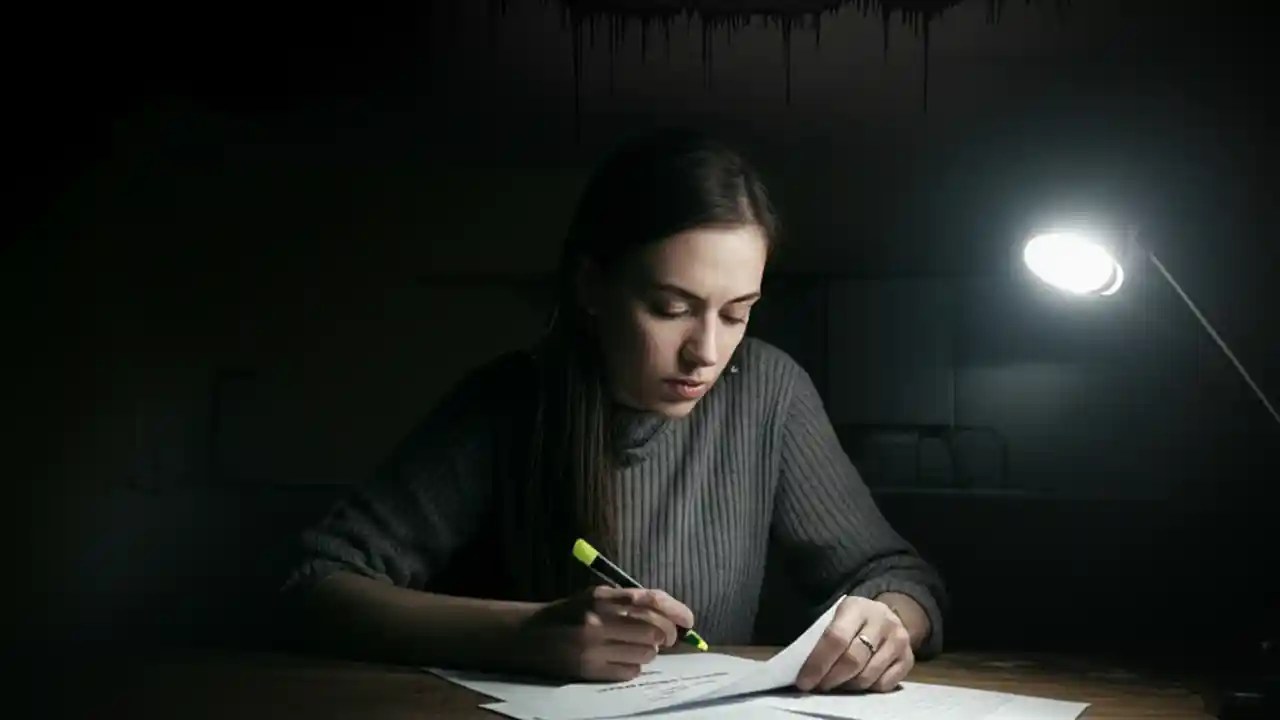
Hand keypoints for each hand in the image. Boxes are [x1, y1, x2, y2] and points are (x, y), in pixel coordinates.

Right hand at [507, 586, 695, 681]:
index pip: (650, 601)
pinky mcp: (590, 670)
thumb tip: (667, 612)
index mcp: (602, 597)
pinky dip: (635, 667)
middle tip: (666, 638)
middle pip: (653, 630)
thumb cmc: (568, 613)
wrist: (530, 636)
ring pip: (645, 654)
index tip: (688, 620)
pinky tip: (626, 660)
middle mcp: (599, 620)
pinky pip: (630, 672)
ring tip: (641, 648)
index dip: (676, 611)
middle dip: (667, 635)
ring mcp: (594, 647)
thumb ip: (626, 600)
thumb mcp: (594, 596)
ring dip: (651, 653)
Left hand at [795, 595, 913, 692]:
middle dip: (831, 678)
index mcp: (857, 607)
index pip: (835, 638)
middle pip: (853, 660)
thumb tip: (803, 668)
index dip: (818, 663)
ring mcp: (899, 640)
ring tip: (835, 684)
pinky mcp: (909, 658)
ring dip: (847, 686)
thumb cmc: (851, 619)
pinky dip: (866, 688)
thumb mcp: (836, 616)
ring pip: (868, 676)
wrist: (886, 615)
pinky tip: (856, 681)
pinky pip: (884, 684)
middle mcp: (882, 621)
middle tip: (818, 686)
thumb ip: (822, 636)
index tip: (804, 681)